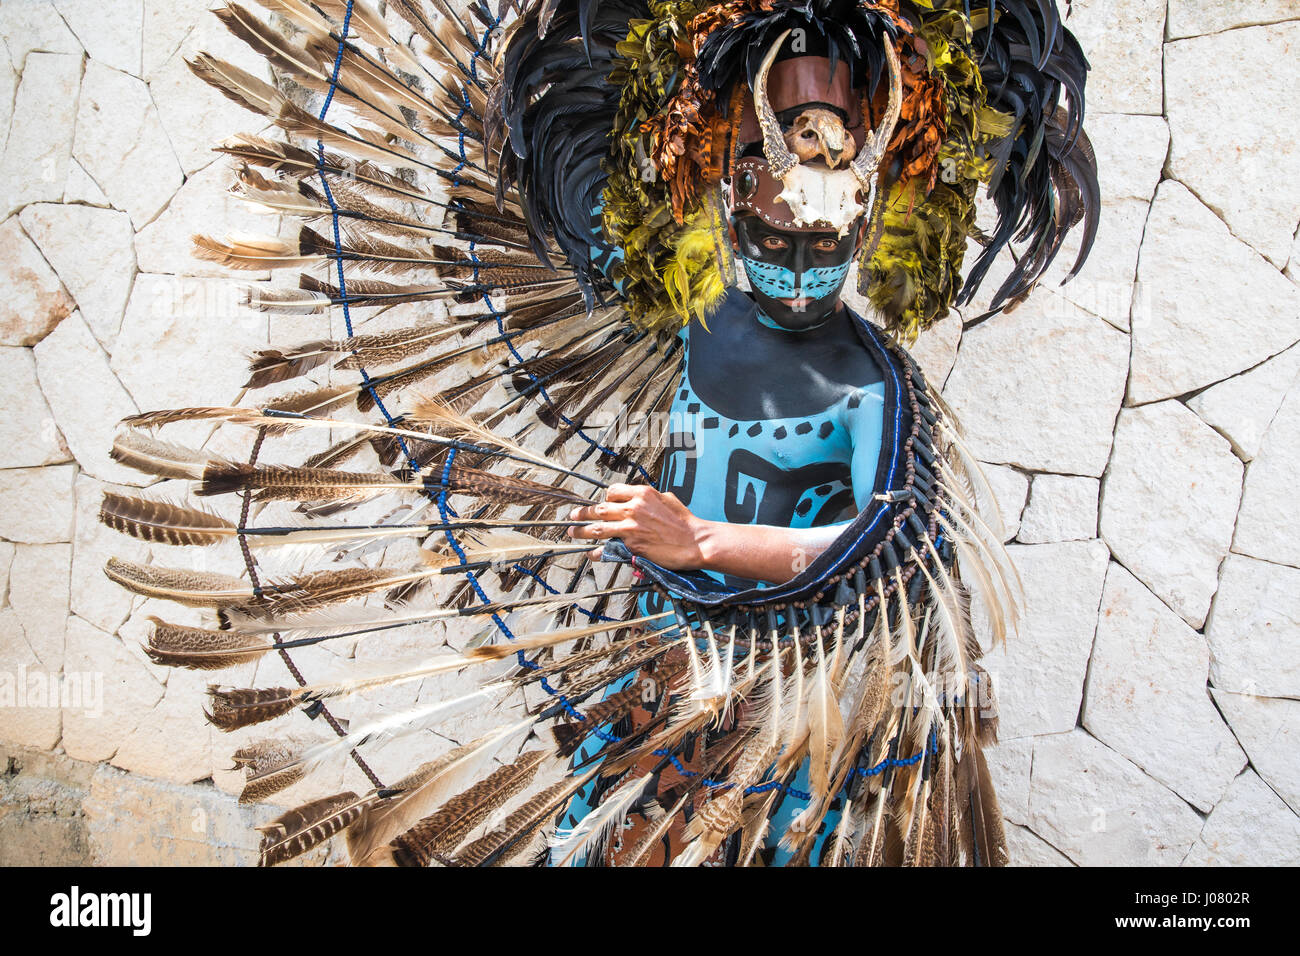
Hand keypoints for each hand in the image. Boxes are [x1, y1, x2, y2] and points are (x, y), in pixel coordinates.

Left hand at [567, 483, 710, 569]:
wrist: (695, 542)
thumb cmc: (684, 522)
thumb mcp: (666, 499)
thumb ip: (648, 499)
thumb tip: (637, 500)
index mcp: (642, 493)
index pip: (613, 491)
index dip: (606, 498)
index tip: (603, 504)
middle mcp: (633, 507)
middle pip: (600, 508)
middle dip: (583, 512)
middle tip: (573, 516)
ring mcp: (630, 527)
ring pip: (597, 528)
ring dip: (581, 530)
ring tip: (571, 532)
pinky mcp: (632, 545)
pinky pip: (608, 548)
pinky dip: (597, 552)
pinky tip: (591, 554)